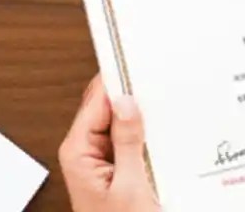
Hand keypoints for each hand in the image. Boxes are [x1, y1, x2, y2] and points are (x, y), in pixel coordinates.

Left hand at [60, 75, 161, 211]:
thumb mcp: (130, 186)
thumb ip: (127, 141)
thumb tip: (126, 102)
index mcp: (78, 151)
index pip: (96, 100)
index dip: (117, 78)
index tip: (135, 58)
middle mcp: (87, 152)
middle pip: (109, 107)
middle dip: (132, 94)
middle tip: (158, 78)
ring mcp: (103, 159)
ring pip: (123, 121)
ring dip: (143, 116)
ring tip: (166, 105)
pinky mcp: (119, 168)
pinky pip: (132, 138)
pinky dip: (148, 132)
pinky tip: (164, 131)